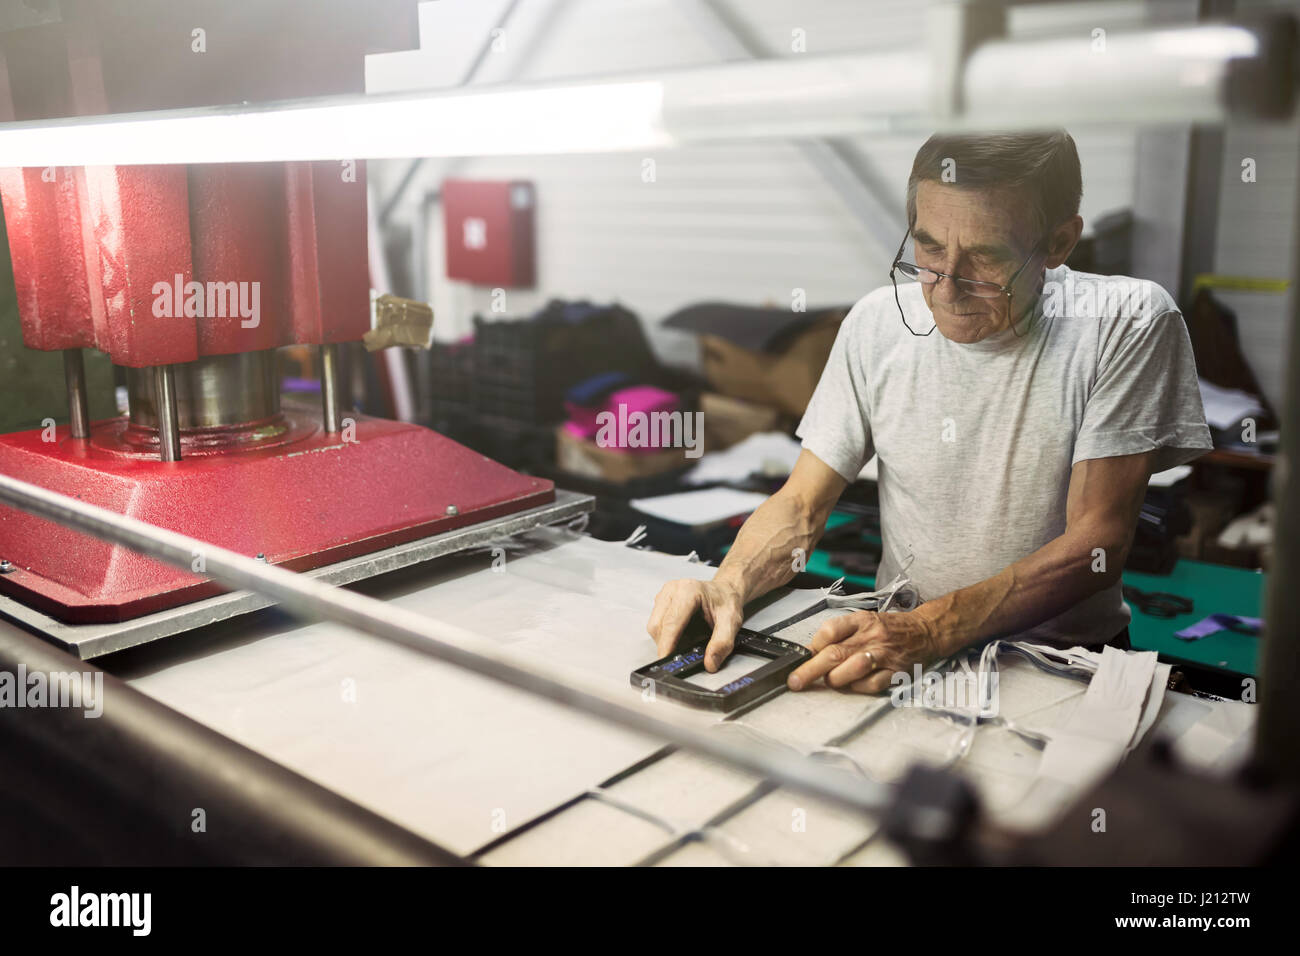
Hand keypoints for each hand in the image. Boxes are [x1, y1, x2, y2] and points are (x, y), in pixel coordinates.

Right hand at [647, 578, 745, 670]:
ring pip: (654, 626)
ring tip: (687, 640)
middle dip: (667, 645)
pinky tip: (682, 633)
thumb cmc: (726, 601)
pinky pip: (656, 624)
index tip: (666, 660)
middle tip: (683, 655)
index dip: (667, 643)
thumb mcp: (732, 621)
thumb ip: (722, 642)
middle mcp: (672, 590)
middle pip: (658, 625)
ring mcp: (664, 594)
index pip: (672, 621)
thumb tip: (710, 663)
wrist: (724, 590)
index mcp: (689, 590)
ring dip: (666, 640)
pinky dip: (666, 635)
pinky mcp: (660, 601)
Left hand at [787, 609, 946, 693]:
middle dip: (810, 670)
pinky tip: (854, 686)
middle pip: (835, 653)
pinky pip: (871, 684)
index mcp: (861, 620)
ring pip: (852, 668)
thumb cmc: (888, 629)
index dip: (813, 645)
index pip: (830, 630)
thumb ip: (840, 635)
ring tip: (829, 682)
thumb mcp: (864, 622)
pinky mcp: (895, 671)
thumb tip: (810, 653)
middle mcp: (871, 635)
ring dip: (835, 679)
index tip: (803, 656)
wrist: (926, 631)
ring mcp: (884, 654)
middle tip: (795, 682)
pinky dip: (858, 688)